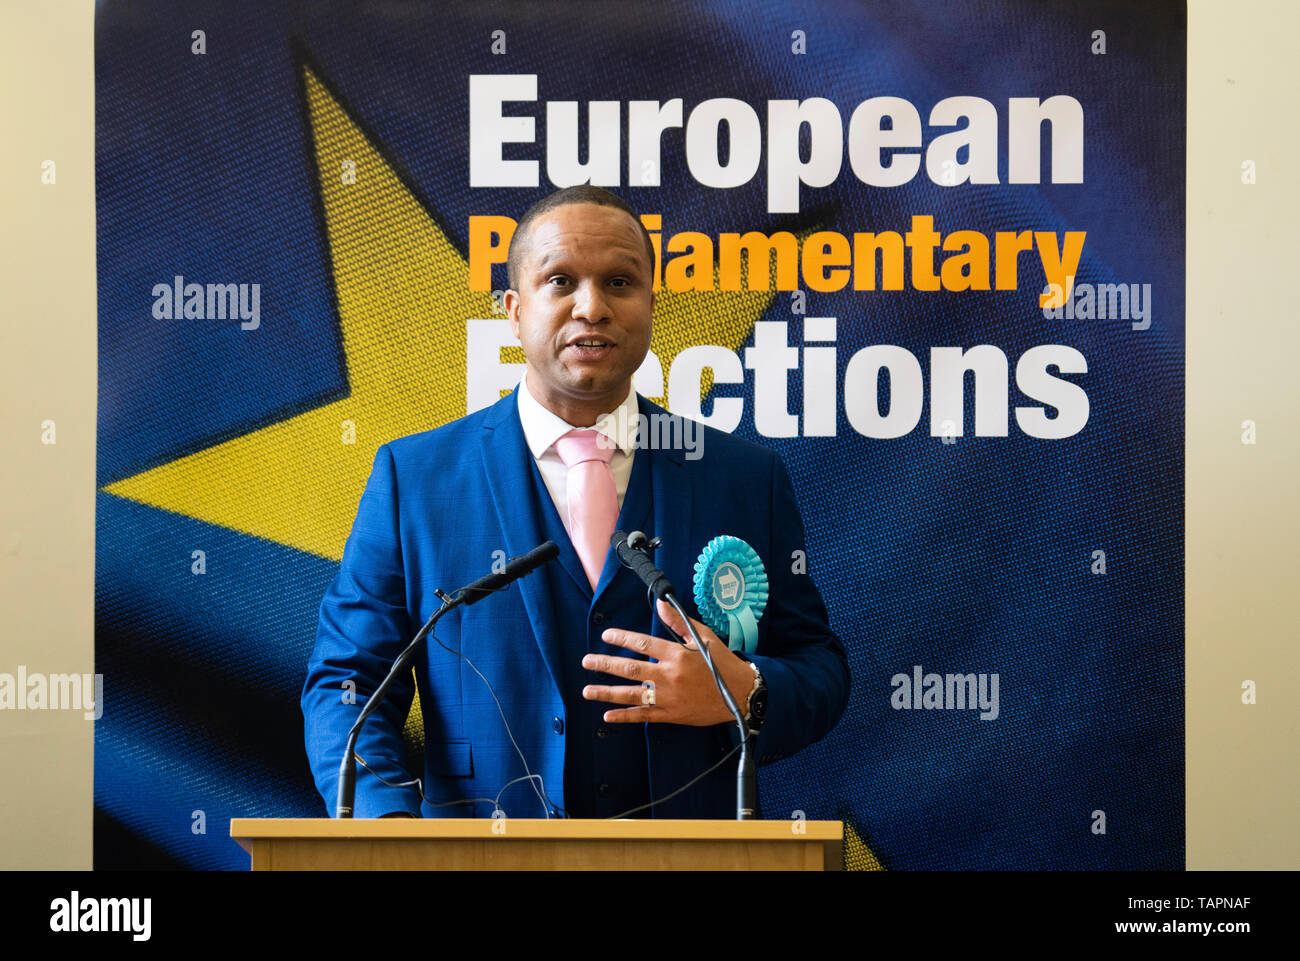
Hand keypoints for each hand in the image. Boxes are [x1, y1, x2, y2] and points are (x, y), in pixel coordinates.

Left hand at [581, 598, 752, 725]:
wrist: (740, 695)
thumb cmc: (722, 663)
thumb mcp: (704, 637)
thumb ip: (679, 622)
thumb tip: (661, 604)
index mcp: (677, 655)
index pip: (643, 643)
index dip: (622, 639)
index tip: (606, 636)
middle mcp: (670, 676)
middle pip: (630, 669)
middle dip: (605, 665)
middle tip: (586, 662)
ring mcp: (669, 697)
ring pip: (632, 694)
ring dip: (607, 693)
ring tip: (587, 691)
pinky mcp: (672, 715)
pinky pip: (644, 716)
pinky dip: (625, 717)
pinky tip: (608, 715)